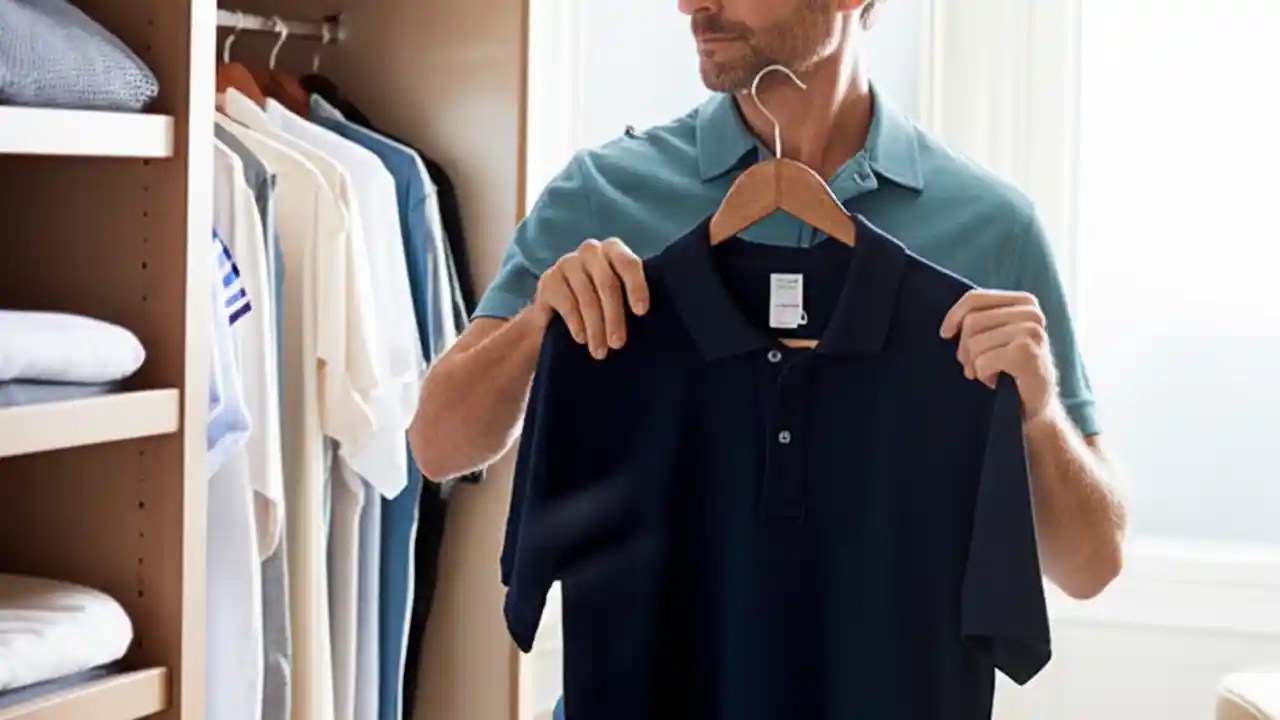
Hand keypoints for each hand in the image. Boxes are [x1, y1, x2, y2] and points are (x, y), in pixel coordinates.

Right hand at [533, 237, 649, 359]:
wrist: (559, 310)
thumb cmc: (602, 303)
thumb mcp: (620, 297)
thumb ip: (634, 298)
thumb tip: (661, 321)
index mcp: (613, 250)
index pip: (628, 264)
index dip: (636, 287)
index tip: (642, 313)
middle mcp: (590, 251)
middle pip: (607, 284)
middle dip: (614, 317)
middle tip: (618, 344)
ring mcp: (567, 262)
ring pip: (587, 297)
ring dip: (595, 328)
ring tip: (600, 351)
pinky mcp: (548, 279)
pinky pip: (567, 303)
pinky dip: (576, 324)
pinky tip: (582, 339)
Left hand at [940, 289, 1057, 421]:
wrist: (1035, 404)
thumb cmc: (1011, 369)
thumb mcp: (996, 336)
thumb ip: (979, 320)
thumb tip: (947, 327)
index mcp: (1024, 302)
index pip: (975, 299)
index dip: (954, 316)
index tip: (945, 334)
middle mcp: (1031, 313)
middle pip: (972, 322)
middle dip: (965, 348)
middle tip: (974, 366)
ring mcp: (1031, 332)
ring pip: (975, 343)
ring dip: (975, 364)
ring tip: (989, 373)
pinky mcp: (1026, 353)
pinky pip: (983, 360)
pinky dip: (983, 374)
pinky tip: (996, 380)